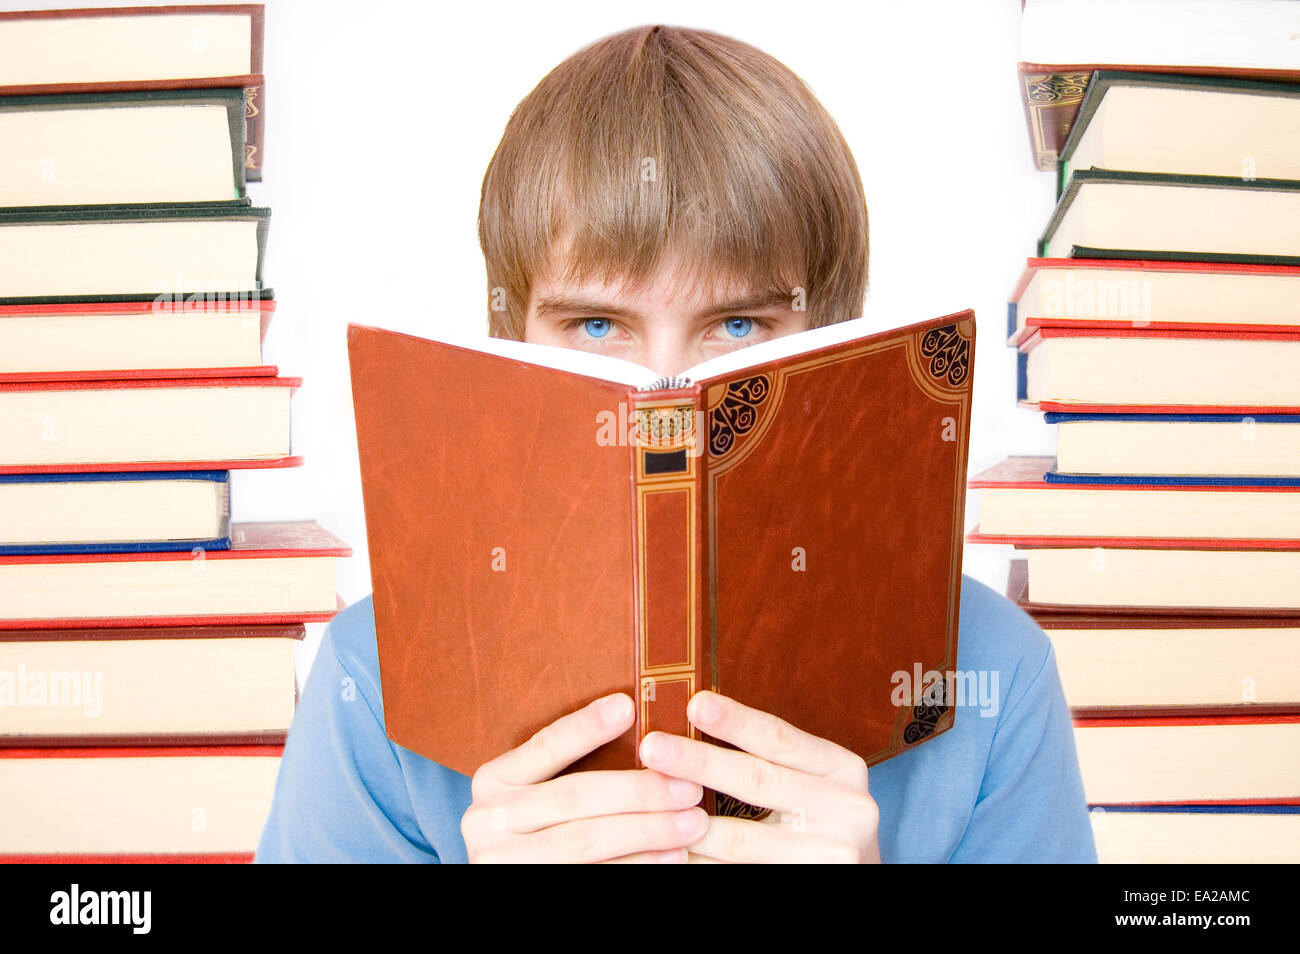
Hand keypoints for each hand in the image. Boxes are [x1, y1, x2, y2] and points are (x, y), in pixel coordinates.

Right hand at [460, 692, 708, 862]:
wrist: (515, 872)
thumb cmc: (536, 829)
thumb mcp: (532, 794)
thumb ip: (565, 768)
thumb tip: (630, 717)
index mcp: (493, 781)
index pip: (544, 746)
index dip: (585, 727)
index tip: (628, 706)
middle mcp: (488, 820)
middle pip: (573, 797)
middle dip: (638, 790)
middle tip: (690, 787)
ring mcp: (503, 861)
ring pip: (586, 841)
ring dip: (648, 832)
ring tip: (693, 823)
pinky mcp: (529, 887)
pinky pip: (593, 875)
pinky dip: (638, 866)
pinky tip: (672, 858)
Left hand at [638, 691, 880, 863]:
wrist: (851, 872)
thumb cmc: (818, 821)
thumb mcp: (810, 782)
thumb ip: (769, 759)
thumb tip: (698, 718)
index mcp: (842, 768)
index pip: (781, 738)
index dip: (736, 721)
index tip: (694, 703)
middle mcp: (849, 807)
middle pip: (759, 779)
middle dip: (700, 761)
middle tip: (652, 747)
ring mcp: (835, 851)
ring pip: (745, 836)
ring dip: (690, 820)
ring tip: (650, 807)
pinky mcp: (816, 879)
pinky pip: (744, 869)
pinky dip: (703, 859)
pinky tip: (673, 851)